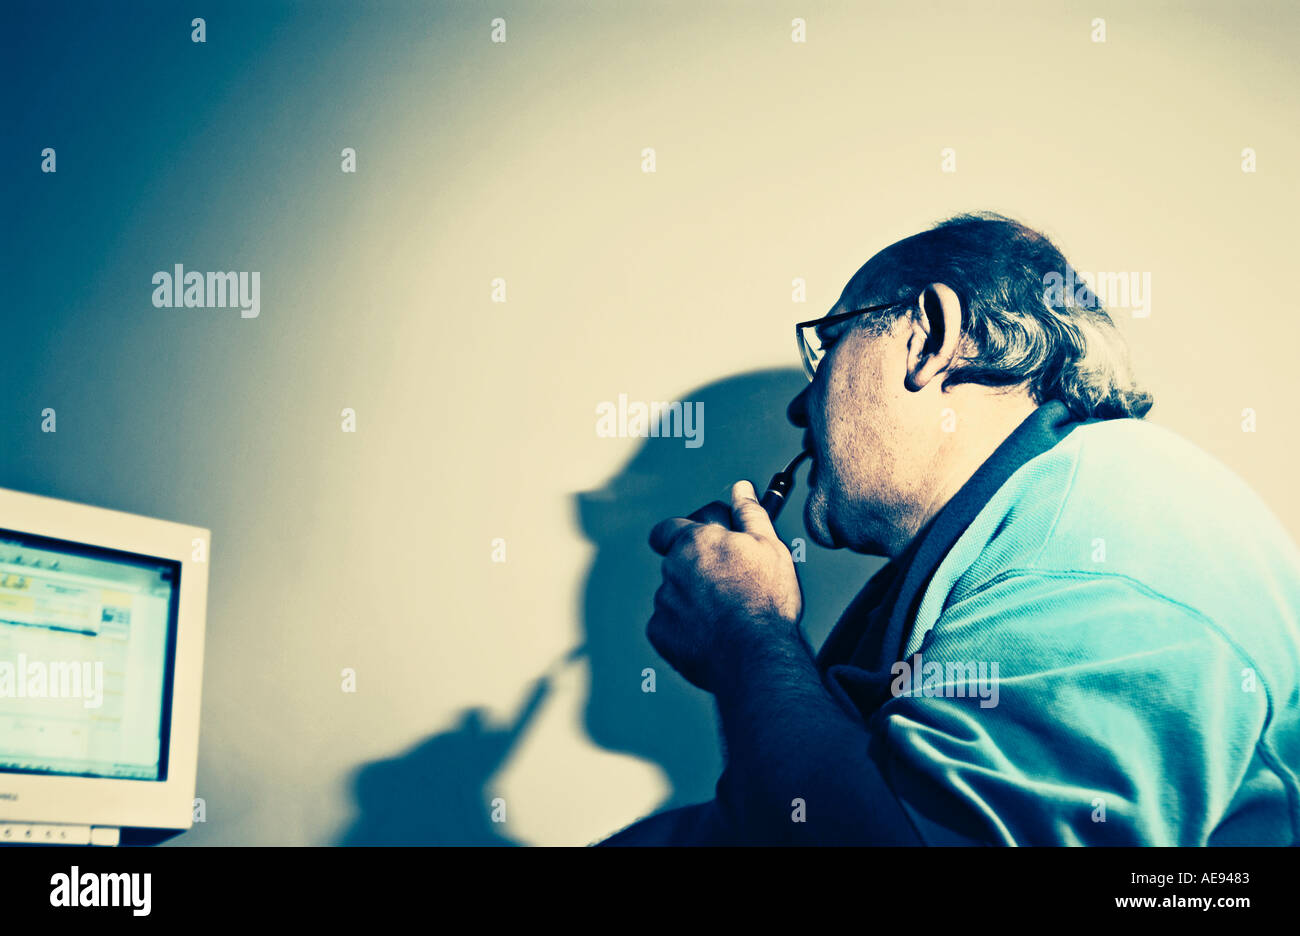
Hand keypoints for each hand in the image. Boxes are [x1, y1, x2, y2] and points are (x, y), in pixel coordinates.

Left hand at [646, 480, 803, 692]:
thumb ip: (750, 513)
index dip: (682, 533)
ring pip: (673, 594)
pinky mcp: (661, 633)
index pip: (669, 528)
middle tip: (727, 583)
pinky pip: (668, 625)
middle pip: (676, 563)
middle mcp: (673, 569)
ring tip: (725, 614)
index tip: (696, 542)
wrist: (757, 655)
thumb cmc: (765, 601)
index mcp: (695, 542)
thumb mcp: (769, 546)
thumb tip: (742, 491)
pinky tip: (710, 633)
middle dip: (696, 570)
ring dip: (691, 600)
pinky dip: (684, 628)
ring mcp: (664, 602)